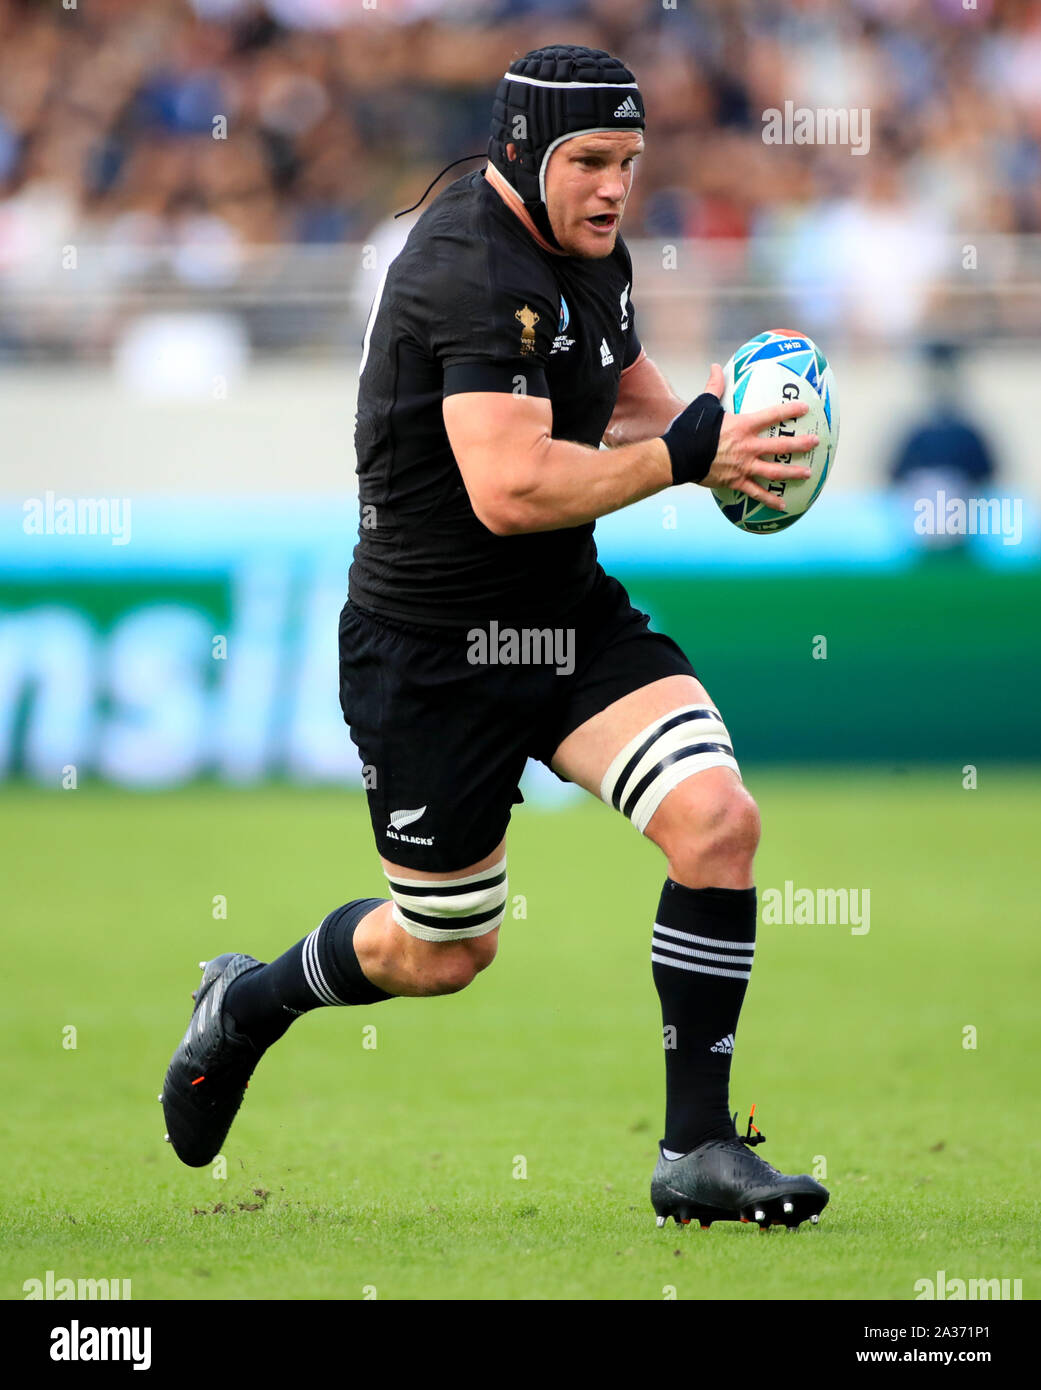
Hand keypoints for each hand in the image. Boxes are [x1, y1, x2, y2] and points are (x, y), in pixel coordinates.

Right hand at [698, 362, 816, 511]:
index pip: (772, 415)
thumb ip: (714, 386)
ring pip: (774, 471)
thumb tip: (716, 366)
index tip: (805, 408)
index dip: (790, 410)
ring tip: (807, 473)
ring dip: (792, 473)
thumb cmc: (690, 428)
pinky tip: (782, 505)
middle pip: (780, 445)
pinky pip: (756, 492)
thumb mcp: (704, 404)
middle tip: (816, 442)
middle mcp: (748, 446)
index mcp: (743, 426)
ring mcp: (743, 466)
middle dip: (800, 444)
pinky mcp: (736, 482)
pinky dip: (769, 500)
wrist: (678, 457)